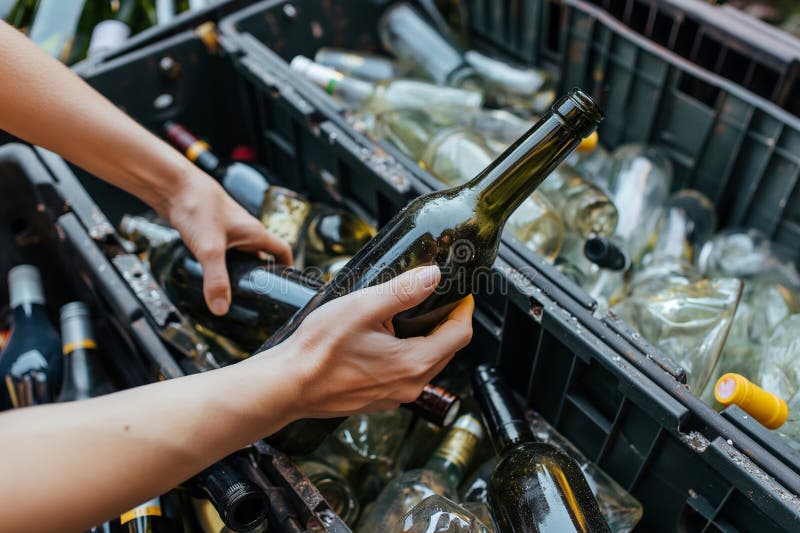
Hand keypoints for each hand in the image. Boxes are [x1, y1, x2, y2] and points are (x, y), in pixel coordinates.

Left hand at [164, 169, 292, 314]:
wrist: (173, 185)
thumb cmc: (197, 205)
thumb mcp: (209, 248)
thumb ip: (216, 279)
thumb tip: (221, 308)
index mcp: (254, 232)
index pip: (282, 251)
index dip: (287, 268)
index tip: (287, 284)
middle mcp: (244, 230)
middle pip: (260, 256)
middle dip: (259, 275)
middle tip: (255, 295)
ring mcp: (227, 229)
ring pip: (239, 253)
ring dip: (237, 269)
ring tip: (231, 288)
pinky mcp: (209, 229)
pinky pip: (221, 249)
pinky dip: (219, 262)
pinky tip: (207, 272)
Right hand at [272, 265, 473, 417]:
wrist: (288, 385)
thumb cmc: (319, 349)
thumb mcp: (362, 307)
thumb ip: (402, 291)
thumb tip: (433, 276)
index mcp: (413, 363)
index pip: (460, 334)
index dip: (464, 309)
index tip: (461, 293)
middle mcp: (410, 385)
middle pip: (447, 350)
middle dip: (446, 323)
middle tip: (435, 298)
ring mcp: (395, 397)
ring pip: (427, 363)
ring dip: (426, 339)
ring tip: (408, 315)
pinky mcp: (379, 400)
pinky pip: (406, 375)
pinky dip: (406, 355)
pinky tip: (385, 339)